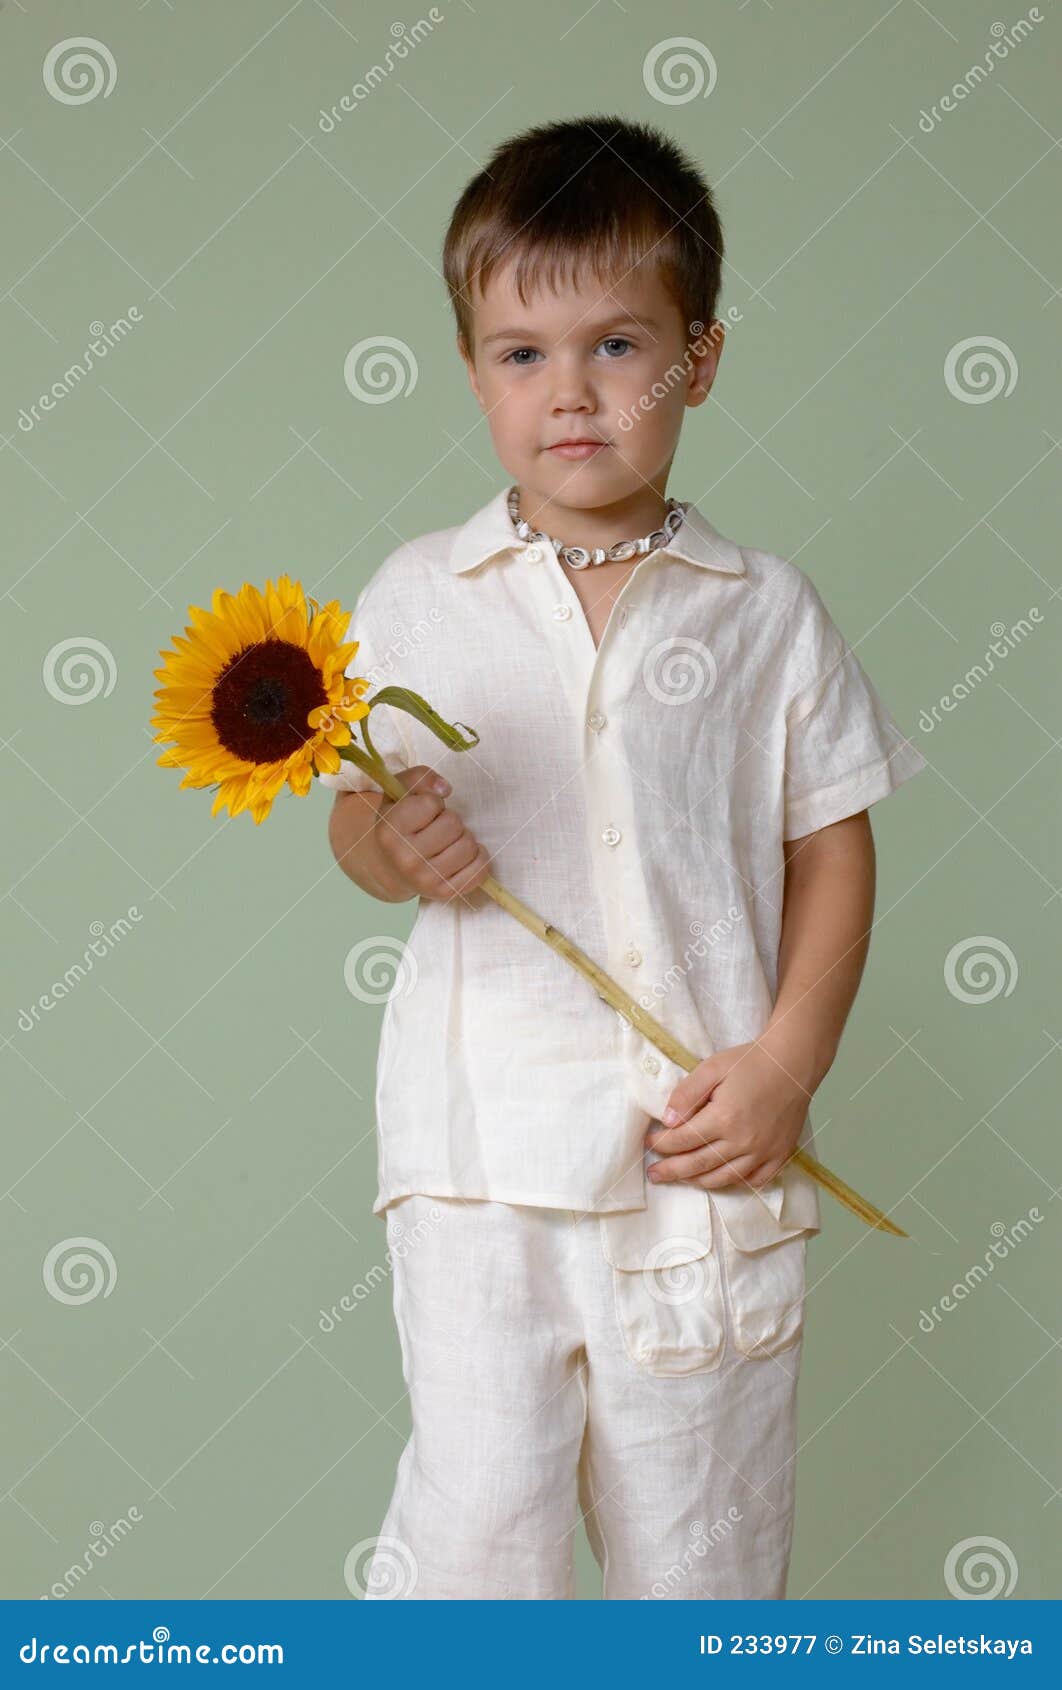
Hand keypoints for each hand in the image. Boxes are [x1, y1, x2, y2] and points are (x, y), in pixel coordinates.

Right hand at [375, 765, 491, 903]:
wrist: (389, 866)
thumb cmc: (398, 824)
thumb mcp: (398, 794)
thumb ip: (419, 777)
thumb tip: (445, 789)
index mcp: (389, 831)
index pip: (431, 803)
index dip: (432, 803)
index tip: (421, 812)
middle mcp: (405, 859)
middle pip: (453, 824)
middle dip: (449, 820)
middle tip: (435, 828)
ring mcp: (425, 880)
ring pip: (469, 845)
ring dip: (463, 838)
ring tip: (446, 842)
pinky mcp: (445, 894)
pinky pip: (481, 869)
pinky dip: (477, 857)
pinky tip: (460, 855)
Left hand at [645, 1041, 809, 1190]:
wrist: (793, 1064)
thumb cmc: (750, 1062)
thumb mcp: (711, 1068)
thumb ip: (687, 1094)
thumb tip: (668, 1121)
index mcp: (723, 1118)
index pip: (682, 1141)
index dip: (661, 1144)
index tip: (649, 1142)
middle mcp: (743, 1142)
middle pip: (698, 1165)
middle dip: (671, 1171)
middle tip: (654, 1173)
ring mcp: (763, 1152)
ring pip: (723, 1178)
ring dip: (697, 1181)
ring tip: (681, 1178)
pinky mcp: (779, 1155)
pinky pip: (754, 1181)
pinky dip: (733, 1183)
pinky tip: (720, 1178)